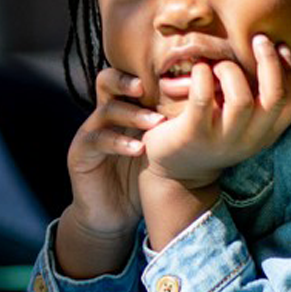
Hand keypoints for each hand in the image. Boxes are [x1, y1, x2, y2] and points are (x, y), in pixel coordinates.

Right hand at [54, 67, 164, 278]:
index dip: (149, 75)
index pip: (130, 79)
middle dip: (128, 81)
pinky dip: (118, 142)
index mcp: (124, 110)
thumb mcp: (158, 151)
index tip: (174, 78)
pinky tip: (138, 149)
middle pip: (107, 81)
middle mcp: (103, 116)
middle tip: (150, 86)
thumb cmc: (139, 182)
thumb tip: (211, 109)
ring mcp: (90, 133)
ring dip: (132, 113)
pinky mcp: (79, 153)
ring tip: (156, 122)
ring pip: (105, 110)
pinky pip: (97, 140)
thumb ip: (172, 129)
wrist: (112, 216)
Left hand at [141, 34, 290, 190]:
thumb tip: (269, 53)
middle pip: (275, 97)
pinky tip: (199, 70)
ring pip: (240, 99)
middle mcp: (249, 139)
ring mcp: (222, 139)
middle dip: (270, 62)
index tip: (280, 46)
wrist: (175, 172)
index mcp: (266, 133)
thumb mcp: (240, 122)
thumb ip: (255, 97)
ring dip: (230, 71)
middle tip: (258, 39)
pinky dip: (202, 77)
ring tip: (217, 65)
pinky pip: (202, 100)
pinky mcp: (193, 135)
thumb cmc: (209, 133)